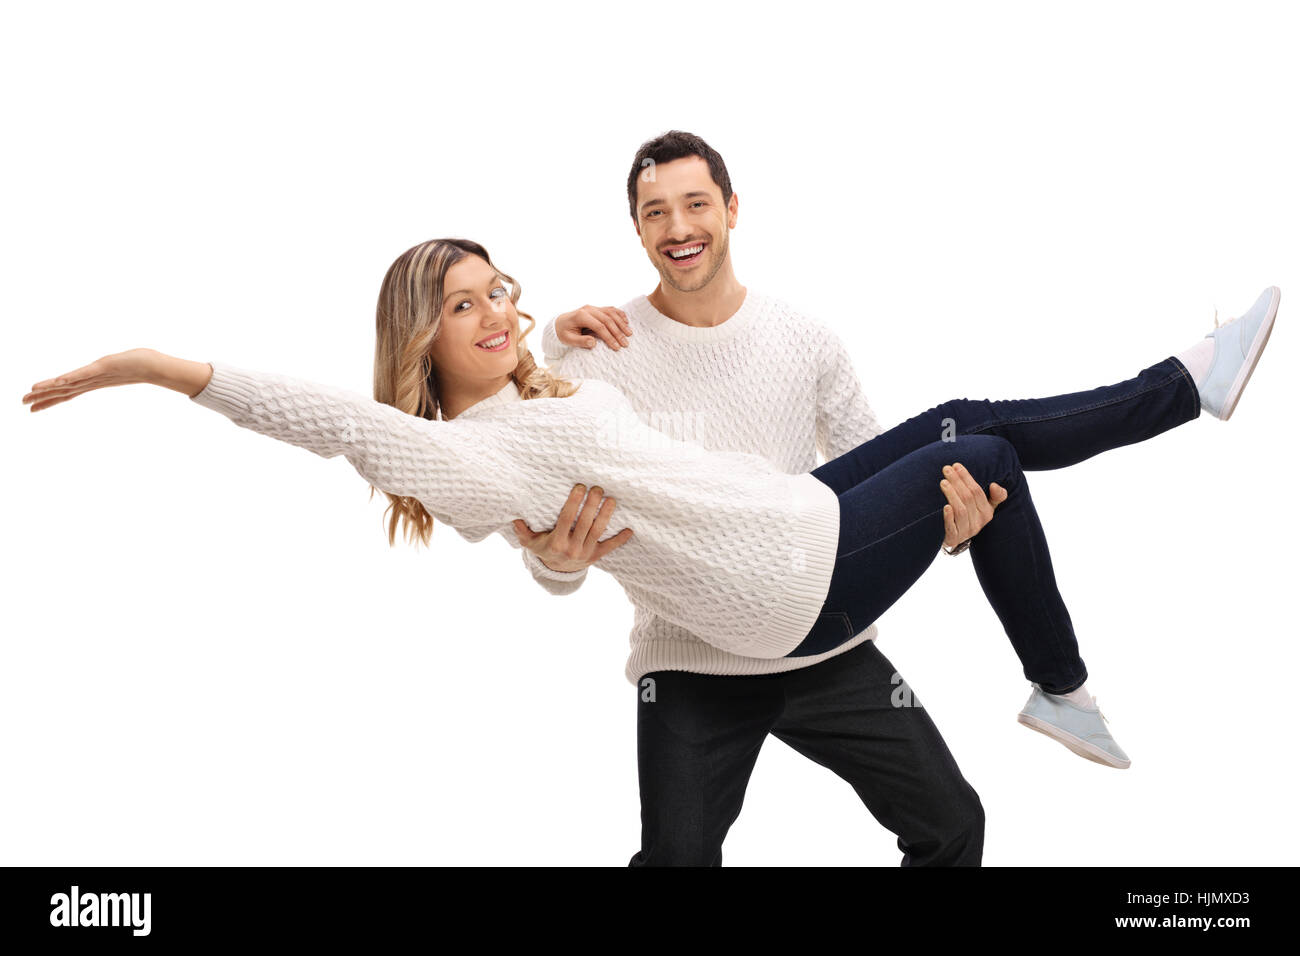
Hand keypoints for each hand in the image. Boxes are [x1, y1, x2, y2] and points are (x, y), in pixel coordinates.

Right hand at [21, 348, 173, 411]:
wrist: (156, 366)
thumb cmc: (138, 365)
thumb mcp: (115, 368)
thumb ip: (106, 371)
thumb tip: (104, 370)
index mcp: (93, 382)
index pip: (67, 392)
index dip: (49, 399)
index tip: (32, 408)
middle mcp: (93, 381)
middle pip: (64, 391)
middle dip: (43, 397)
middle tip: (23, 404)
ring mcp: (98, 375)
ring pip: (70, 383)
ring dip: (50, 388)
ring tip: (32, 393)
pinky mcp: (105, 367)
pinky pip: (85, 373)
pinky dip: (73, 377)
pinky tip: (60, 381)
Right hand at [513, 482, 633, 572]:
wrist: (557, 571)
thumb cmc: (544, 549)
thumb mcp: (529, 542)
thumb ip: (522, 529)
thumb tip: (514, 517)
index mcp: (557, 542)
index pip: (567, 519)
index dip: (574, 502)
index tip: (580, 487)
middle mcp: (572, 549)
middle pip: (585, 523)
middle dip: (592, 504)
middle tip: (597, 488)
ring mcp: (586, 553)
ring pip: (598, 531)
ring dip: (606, 515)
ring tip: (611, 499)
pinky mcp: (596, 557)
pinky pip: (610, 547)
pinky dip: (620, 539)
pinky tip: (629, 530)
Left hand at [555, 305, 631, 350]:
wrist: (559, 323)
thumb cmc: (563, 333)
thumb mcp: (567, 339)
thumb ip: (580, 341)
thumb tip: (593, 343)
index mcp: (581, 316)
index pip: (599, 327)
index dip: (609, 337)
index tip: (616, 347)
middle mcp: (588, 309)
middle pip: (607, 320)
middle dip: (618, 332)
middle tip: (625, 343)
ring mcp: (593, 307)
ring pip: (611, 313)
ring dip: (621, 323)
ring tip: (629, 334)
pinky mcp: (596, 308)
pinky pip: (610, 309)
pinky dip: (619, 314)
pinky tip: (626, 321)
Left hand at [940, 462, 1007, 549]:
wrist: (955, 541)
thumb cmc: (969, 518)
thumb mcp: (985, 508)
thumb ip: (995, 497)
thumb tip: (995, 485)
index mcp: (987, 513)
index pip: (978, 492)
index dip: (967, 478)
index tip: (956, 465)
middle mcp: (978, 523)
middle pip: (968, 498)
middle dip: (957, 481)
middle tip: (946, 469)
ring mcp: (966, 532)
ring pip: (961, 510)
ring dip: (952, 494)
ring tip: (943, 482)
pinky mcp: (953, 539)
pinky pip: (952, 527)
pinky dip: (949, 517)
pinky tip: (945, 506)